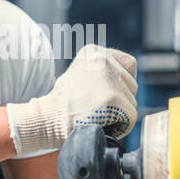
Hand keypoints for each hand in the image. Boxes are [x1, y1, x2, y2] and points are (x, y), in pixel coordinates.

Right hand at [6, 44, 137, 157]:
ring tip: (95, 115)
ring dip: (119, 115)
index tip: (105, 95)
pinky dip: (121, 127)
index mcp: (94, 51)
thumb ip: (102, 72)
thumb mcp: (79, 74)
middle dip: (121, 101)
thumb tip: (124, 81)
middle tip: (96, 108)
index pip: (128, 64)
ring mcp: (109, 78)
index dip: (122, 84)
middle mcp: (103, 59)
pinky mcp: (114, 98)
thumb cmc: (63, 104)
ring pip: (132, 102)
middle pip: (132, 85)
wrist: (47, 120)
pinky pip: (131, 117)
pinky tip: (101, 124)